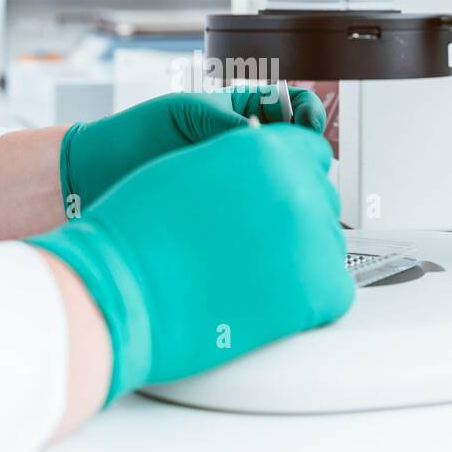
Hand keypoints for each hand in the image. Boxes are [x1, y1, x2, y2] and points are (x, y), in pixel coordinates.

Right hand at [30, 125, 353, 400]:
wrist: (116, 285)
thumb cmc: (137, 231)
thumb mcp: (189, 171)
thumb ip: (235, 167)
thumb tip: (267, 181)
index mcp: (263, 147)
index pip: (311, 154)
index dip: (290, 182)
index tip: (274, 203)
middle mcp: (295, 183)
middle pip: (321, 202)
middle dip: (293, 222)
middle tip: (252, 248)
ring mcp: (311, 235)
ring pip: (328, 246)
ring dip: (299, 260)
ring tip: (249, 278)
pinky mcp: (318, 288)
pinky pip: (335, 290)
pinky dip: (310, 301)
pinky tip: (269, 303)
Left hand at [59, 86, 325, 215]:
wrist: (95, 175)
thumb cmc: (132, 135)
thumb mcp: (184, 112)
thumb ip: (228, 120)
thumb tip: (267, 137)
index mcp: (239, 112)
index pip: (291, 109)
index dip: (308, 114)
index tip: (310, 123)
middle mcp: (242, 147)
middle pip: (297, 149)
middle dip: (307, 154)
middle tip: (304, 162)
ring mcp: (237, 180)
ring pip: (282, 182)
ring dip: (290, 184)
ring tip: (286, 187)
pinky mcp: (228, 211)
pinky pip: (258, 211)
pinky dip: (269, 212)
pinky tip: (266, 213)